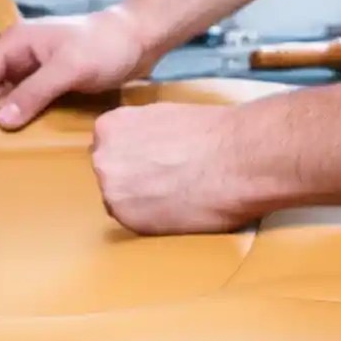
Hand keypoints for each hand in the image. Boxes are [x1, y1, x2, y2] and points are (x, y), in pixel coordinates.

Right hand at [0, 7, 154, 129]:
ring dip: (14, 114)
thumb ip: (34, 92)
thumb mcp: (69, 68)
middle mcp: (20, 54)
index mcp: (15, 42)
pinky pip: (29, 99)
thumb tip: (2, 120)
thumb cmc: (105, 47)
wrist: (141, 39)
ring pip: (9, 94)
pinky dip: (30, 114)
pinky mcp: (52, 81)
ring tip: (22, 139)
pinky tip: (38, 131)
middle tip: (8, 137)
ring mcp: (35, 68)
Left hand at [91, 103, 264, 234]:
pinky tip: (179, 209)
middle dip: (134, 180)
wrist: (238, 158)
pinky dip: (155, 220)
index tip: (154, 162)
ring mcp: (112, 191)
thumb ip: (140, 132)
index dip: (133, 158)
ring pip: (122, 202)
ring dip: (143, 202)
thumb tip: (140, 147)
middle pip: (111, 176)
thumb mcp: (163, 116)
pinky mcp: (130, 221)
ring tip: (177, 196)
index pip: (109, 149)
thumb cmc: (212, 132)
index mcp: (108, 128)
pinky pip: (137, 223)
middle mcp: (102, 159)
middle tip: (167, 181)